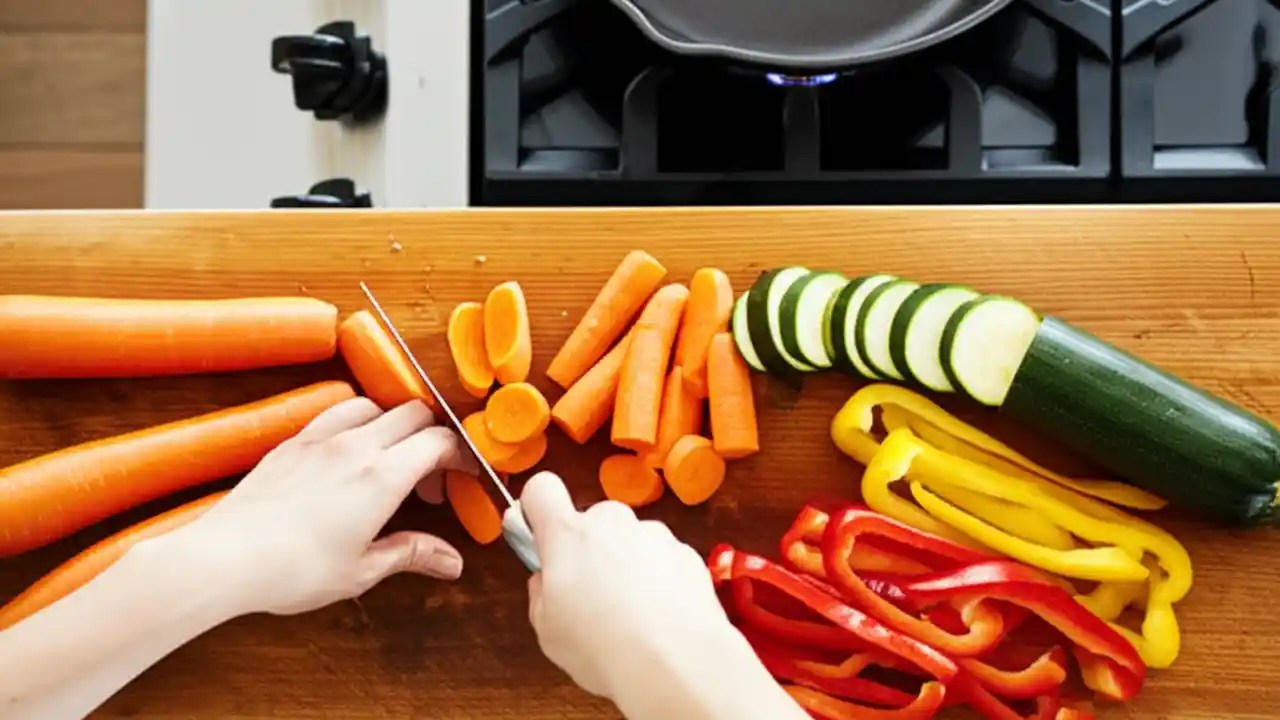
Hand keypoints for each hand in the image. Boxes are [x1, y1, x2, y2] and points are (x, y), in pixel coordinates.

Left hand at [158, 398, 476, 616]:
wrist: (225, 558)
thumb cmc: (293, 570)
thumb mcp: (362, 570)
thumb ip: (412, 555)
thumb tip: (452, 562)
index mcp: (383, 476)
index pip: (440, 442)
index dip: (462, 455)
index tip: (466, 476)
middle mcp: (356, 445)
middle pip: (414, 414)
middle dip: (434, 438)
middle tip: (430, 479)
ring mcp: (321, 438)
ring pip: (374, 405)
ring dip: (394, 424)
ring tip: (391, 460)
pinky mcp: (292, 443)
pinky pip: (336, 413)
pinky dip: (356, 423)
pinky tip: (347, 456)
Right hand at [521, 472, 738, 702]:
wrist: (678, 663)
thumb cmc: (604, 647)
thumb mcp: (548, 630)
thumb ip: (542, 592)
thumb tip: (547, 580)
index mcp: (569, 536)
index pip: (541, 489)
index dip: (538, 508)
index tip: (541, 536)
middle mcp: (613, 523)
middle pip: (592, 521)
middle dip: (590, 549)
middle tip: (592, 597)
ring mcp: (654, 535)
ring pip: (630, 541)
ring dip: (627, 567)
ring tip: (632, 617)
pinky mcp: (686, 553)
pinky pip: (662, 559)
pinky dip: (660, 581)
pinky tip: (660, 619)